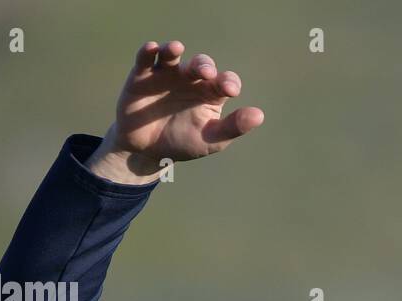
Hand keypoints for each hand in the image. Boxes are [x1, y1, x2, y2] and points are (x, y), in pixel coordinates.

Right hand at [87, 40, 264, 183]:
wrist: (148, 152)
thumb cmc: (184, 143)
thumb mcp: (211, 140)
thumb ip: (233, 127)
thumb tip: (259, 115)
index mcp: (210, 93)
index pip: (225, 81)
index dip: (229, 82)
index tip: (229, 90)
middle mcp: (191, 80)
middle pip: (201, 65)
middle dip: (204, 66)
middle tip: (206, 74)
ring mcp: (166, 75)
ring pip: (172, 56)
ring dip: (174, 50)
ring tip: (177, 48)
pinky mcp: (142, 76)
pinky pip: (145, 59)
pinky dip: (148, 52)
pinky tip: (152, 49)